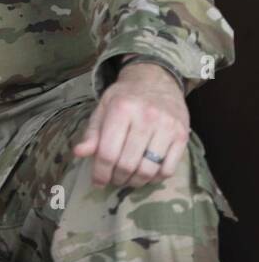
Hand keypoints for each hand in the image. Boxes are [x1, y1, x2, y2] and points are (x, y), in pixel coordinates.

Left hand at [73, 61, 189, 187]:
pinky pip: (168, 169)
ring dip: (135, 181)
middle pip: (127, 164)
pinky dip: (155, 178)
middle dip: (117, 178)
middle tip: (112, 180)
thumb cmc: (125, 96)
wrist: (157, 80)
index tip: (97, 181)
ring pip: (148, 170)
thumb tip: (79, 153)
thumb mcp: (103, 108)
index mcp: (121, 109)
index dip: (100, 172)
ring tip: (127, 179)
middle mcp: (146, 117)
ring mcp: (167, 127)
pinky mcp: (183, 136)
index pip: (108, 152)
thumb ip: (92, 132)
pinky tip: (146, 174)